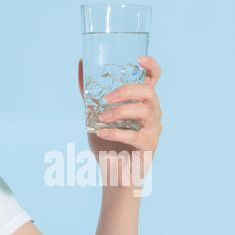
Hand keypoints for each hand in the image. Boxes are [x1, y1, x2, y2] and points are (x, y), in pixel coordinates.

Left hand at [77, 55, 162, 190]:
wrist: (114, 174)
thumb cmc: (109, 143)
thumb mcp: (96, 114)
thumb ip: (90, 92)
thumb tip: (81, 64)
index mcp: (143, 102)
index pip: (154, 78)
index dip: (150, 65)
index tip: (137, 59)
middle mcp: (153, 113)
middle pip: (149, 92)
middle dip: (127, 91)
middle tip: (107, 98)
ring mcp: (154, 130)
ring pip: (144, 111)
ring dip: (120, 112)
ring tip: (102, 118)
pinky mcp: (150, 146)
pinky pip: (135, 135)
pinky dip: (115, 133)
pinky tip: (101, 133)